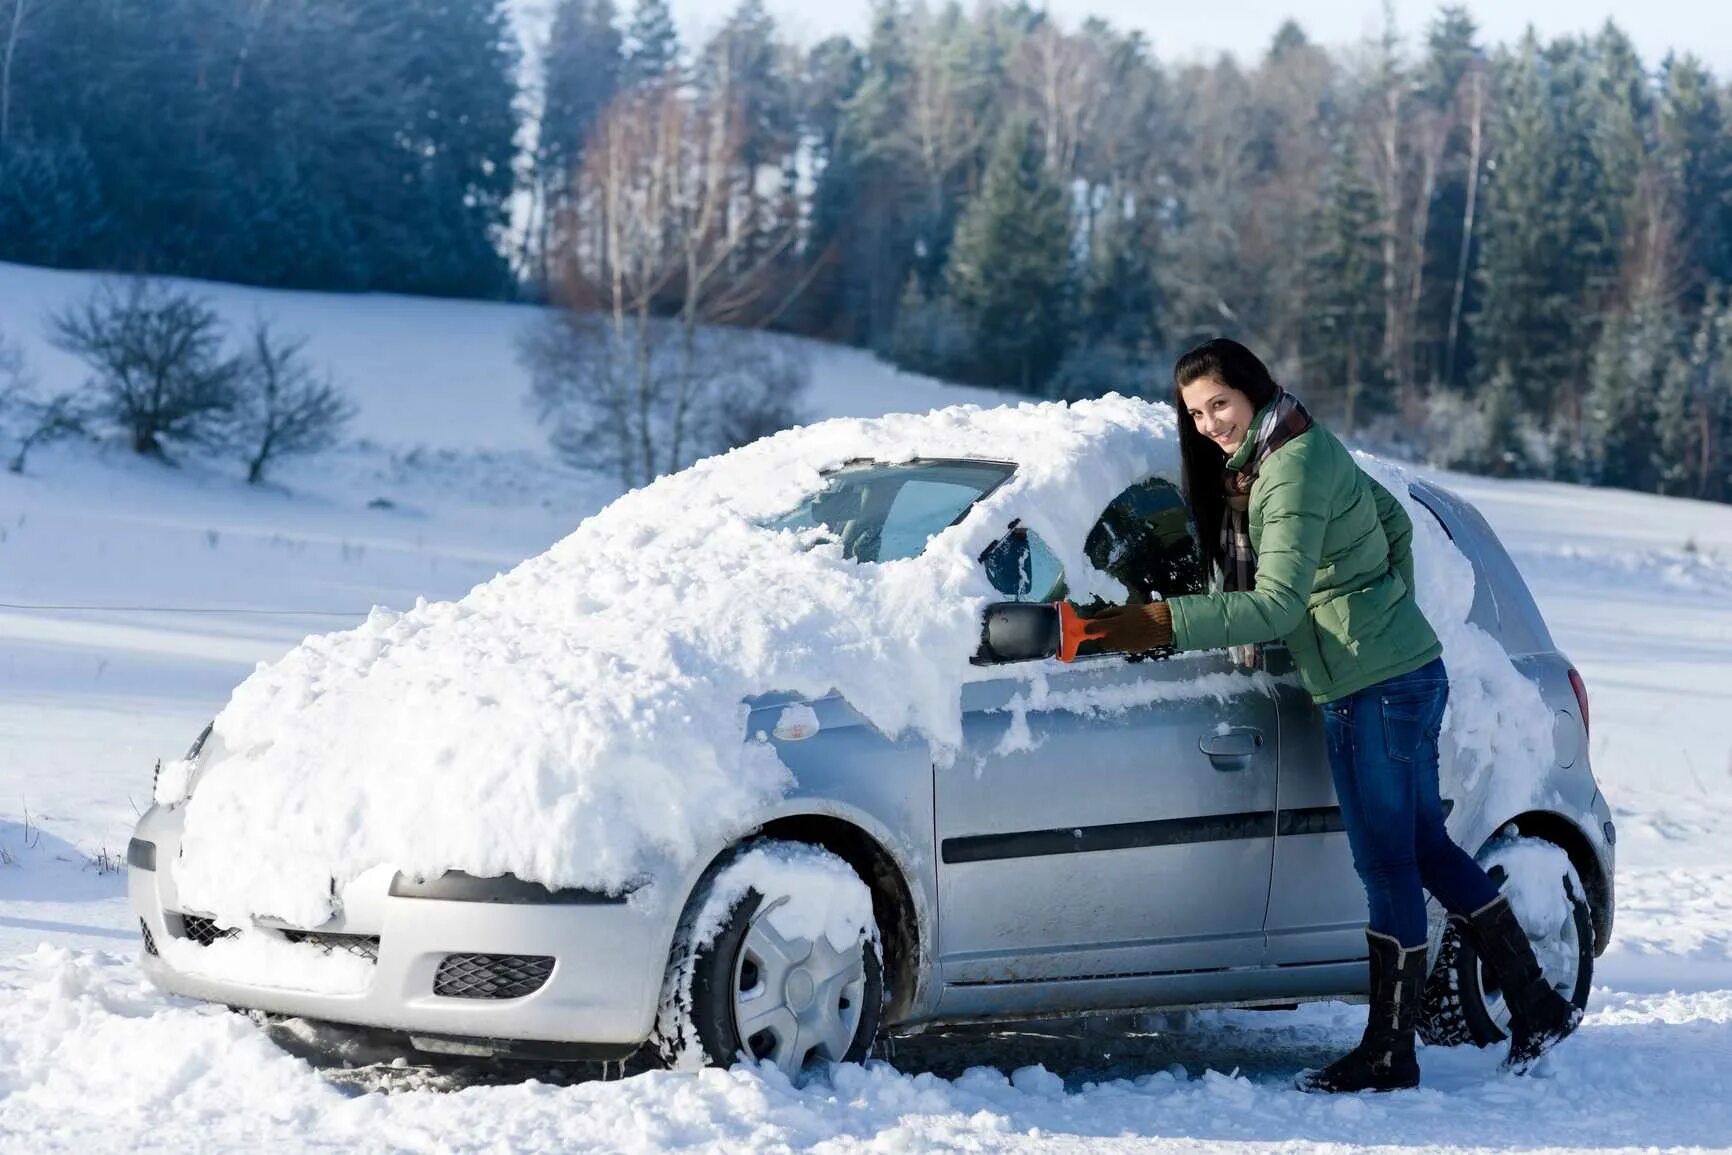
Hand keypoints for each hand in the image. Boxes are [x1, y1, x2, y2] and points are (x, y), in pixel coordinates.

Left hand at [1057, 601, 1173, 659]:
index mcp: (1114, 625)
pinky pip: (1122, 647)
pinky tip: (1132, 636)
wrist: (1161, 624)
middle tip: (1108, 629)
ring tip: (1122, 632)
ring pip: (1111, 646)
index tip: (1086, 627)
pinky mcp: (1132, 650)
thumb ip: (1108, 613)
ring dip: (1112, 641)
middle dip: (1102, 636)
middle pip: (1101, 642)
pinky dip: (1123, 643)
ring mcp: (1124, 646)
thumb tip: (1096, 617)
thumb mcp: (1124, 608)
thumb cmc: (1142, 613)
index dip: (1088, 629)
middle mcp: (1117, 638)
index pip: (1092, 629)